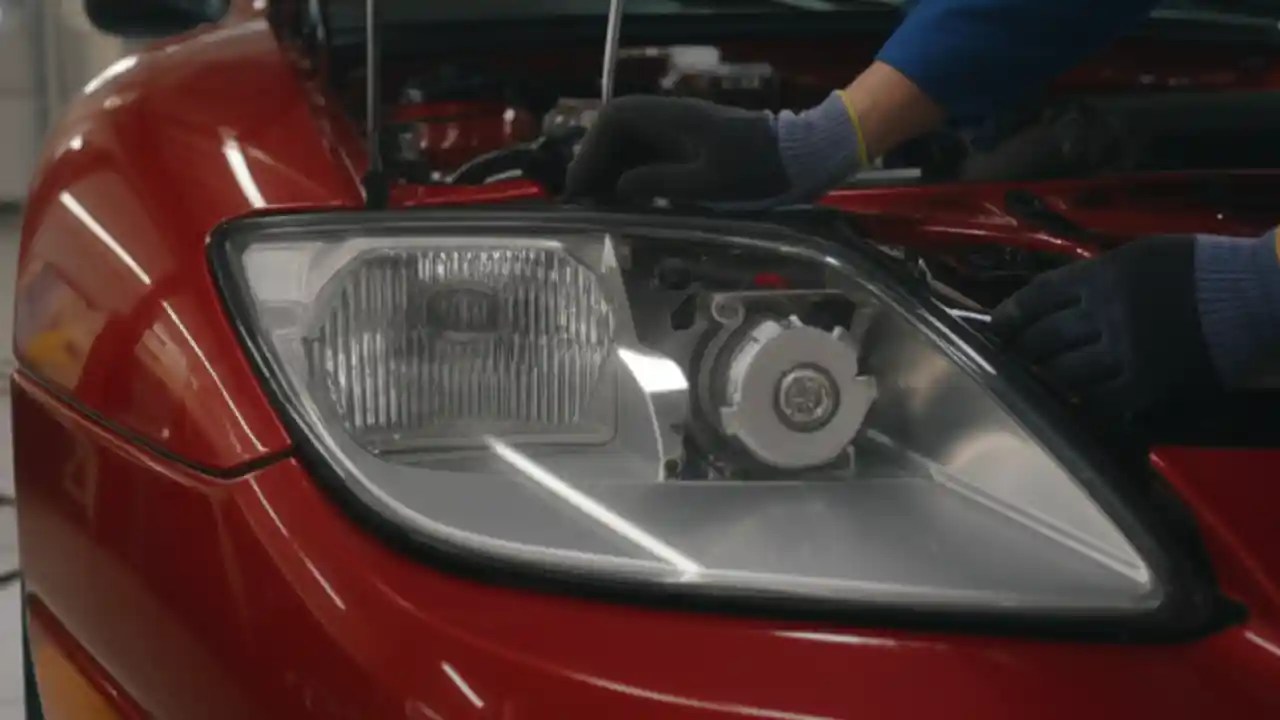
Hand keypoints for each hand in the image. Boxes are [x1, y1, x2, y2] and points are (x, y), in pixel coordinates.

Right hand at [564, 95, 790, 206]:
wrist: (796, 158)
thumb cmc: (756, 170)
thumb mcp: (709, 183)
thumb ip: (661, 182)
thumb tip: (620, 186)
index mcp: (673, 117)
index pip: (615, 119)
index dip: (592, 149)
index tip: (582, 184)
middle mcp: (670, 118)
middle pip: (615, 130)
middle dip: (595, 162)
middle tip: (582, 201)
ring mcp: (678, 130)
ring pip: (628, 144)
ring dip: (609, 171)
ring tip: (597, 206)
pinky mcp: (687, 146)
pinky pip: (646, 155)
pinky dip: (629, 176)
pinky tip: (625, 203)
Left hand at [990, 236, 1220, 423]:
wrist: (1254, 293)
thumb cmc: (1197, 268)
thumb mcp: (1139, 255)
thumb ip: (1095, 277)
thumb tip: (1053, 301)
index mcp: (1102, 274)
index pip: (1037, 297)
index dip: (1010, 315)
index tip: (997, 327)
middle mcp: (1106, 312)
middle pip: (1044, 338)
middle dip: (1022, 350)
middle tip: (1011, 357)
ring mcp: (1125, 351)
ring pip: (1064, 372)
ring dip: (1046, 377)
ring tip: (1039, 379)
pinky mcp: (1146, 384)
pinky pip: (1099, 400)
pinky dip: (1081, 402)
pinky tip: (1075, 400)